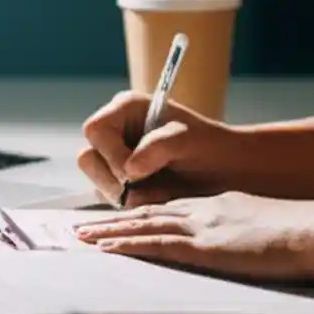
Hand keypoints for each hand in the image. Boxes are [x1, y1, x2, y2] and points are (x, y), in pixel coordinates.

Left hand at [74, 191, 313, 288]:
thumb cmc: (306, 236)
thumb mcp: (269, 229)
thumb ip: (247, 236)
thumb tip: (240, 249)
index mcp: (222, 207)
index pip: (172, 210)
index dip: (142, 215)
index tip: (119, 221)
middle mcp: (206, 211)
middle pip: (150, 214)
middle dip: (115, 222)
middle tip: (85, 229)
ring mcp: (204, 227)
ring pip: (145, 227)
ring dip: (110, 232)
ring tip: (82, 238)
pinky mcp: (205, 246)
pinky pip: (156, 244)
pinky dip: (128, 246)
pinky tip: (107, 248)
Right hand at [78, 92, 313, 207]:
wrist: (226, 172)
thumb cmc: (210, 147)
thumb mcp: (188, 139)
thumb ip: (158, 147)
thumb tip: (130, 169)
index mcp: (126, 108)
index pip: (96, 130)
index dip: (111, 154)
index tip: (134, 173)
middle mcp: (115, 131)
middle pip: (88, 158)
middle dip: (114, 180)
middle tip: (144, 189)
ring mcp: (115, 158)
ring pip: (98, 183)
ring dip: (125, 195)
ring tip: (161, 192)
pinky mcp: (120, 182)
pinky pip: (110, 198)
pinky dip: (133, 204)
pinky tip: (159, 198)